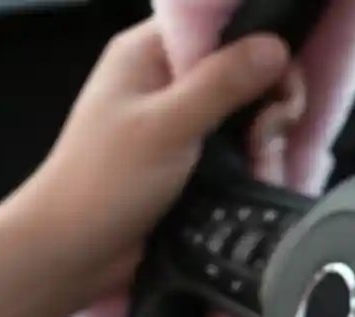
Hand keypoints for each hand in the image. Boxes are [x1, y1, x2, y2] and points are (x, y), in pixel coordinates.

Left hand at [11, 20, 290, 301]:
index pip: (218, 24)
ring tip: (262, 159)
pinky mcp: (189, 159)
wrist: (74, 253)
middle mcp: (165, 80)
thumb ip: (223, 83)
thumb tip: (276, 45)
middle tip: (271, 130)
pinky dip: (252, 157)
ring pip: (243, 110)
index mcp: (148, 52)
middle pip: (239, 68)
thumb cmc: (103, 184)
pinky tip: (258, 173)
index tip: (281, 80)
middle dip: (267, 97)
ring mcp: (178, 121)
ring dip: (263, 133)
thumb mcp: (167, 125)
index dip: (258, 43)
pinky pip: (236, 145)